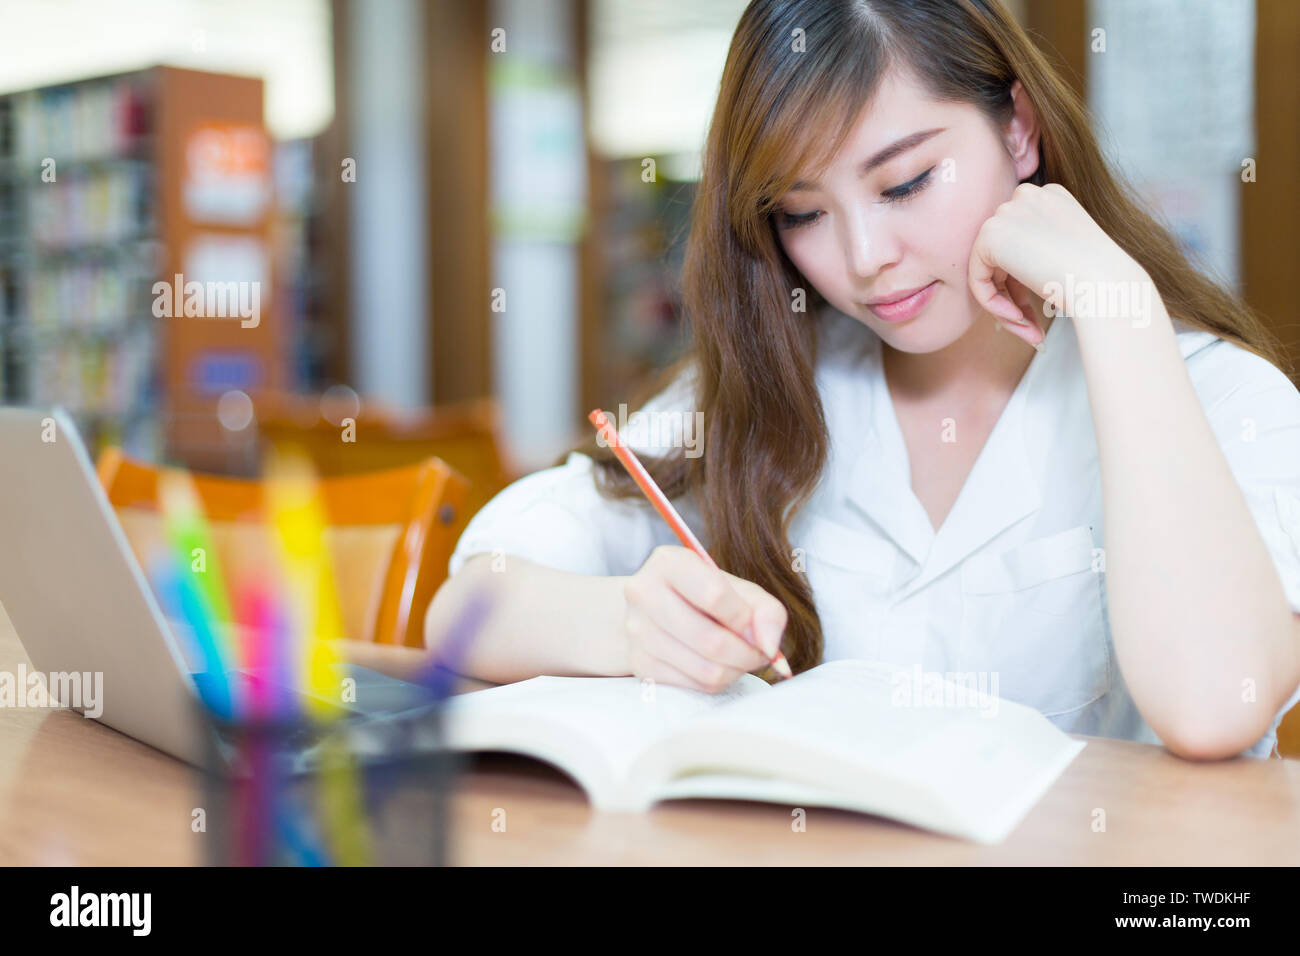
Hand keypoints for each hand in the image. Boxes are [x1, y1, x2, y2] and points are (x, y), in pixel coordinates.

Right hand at [621, 545, 787, 692]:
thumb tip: (769, 645)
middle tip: (760, 653)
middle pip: (711, 641)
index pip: (714, 595)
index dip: (745, 619)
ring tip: (741, 658)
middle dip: (748, 654)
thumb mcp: (737, 590)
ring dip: (737, 670)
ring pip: (707, 669)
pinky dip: (718, 681)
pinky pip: (696, 686)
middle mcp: (644, 593)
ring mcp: (638, 632)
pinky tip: (718, 666)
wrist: (654, 613)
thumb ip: (765, 610)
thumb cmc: (703, 597)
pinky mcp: (640, 665)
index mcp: (669, 562)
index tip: (757, 629)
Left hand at [967, 182, 1150, 346]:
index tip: (1042, 308)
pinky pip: (978, 279)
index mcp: (1050, 197)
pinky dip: (993, 304)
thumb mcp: (1066, 255)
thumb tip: (1001, 277)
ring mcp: (1008, 212)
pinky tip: (1019, 319)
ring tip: (1029, 330)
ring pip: (989, 269)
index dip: (1026, 281)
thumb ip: (1035, 253)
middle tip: (1032, 326)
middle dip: (1014, 294)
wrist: (1105, 282)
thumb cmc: (1098, 277)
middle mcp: (1027, 196)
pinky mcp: (991, 234)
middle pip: (1003, 255)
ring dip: (1005, 305)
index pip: (1021, 242)